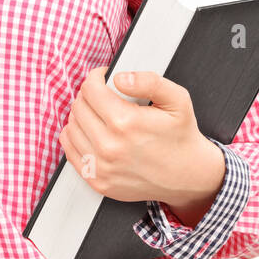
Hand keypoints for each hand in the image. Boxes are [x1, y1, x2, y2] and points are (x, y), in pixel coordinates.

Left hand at [59, 67, 225, 224]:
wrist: (188, 176)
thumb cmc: (181, 137)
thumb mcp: (177, 100)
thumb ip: (149, 81)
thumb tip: (119, 78)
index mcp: (126, 123)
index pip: (90, 89)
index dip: (96, 77)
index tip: (104, 78)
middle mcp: (109, 147)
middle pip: (79, 107)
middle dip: (89, 95)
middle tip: (103, 95)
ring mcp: (101, 167)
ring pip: (71, 127)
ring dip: (81, 115)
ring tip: (99, 113)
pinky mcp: (97, 180)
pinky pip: (70, 150)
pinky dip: (76, 136)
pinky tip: (92, 131)